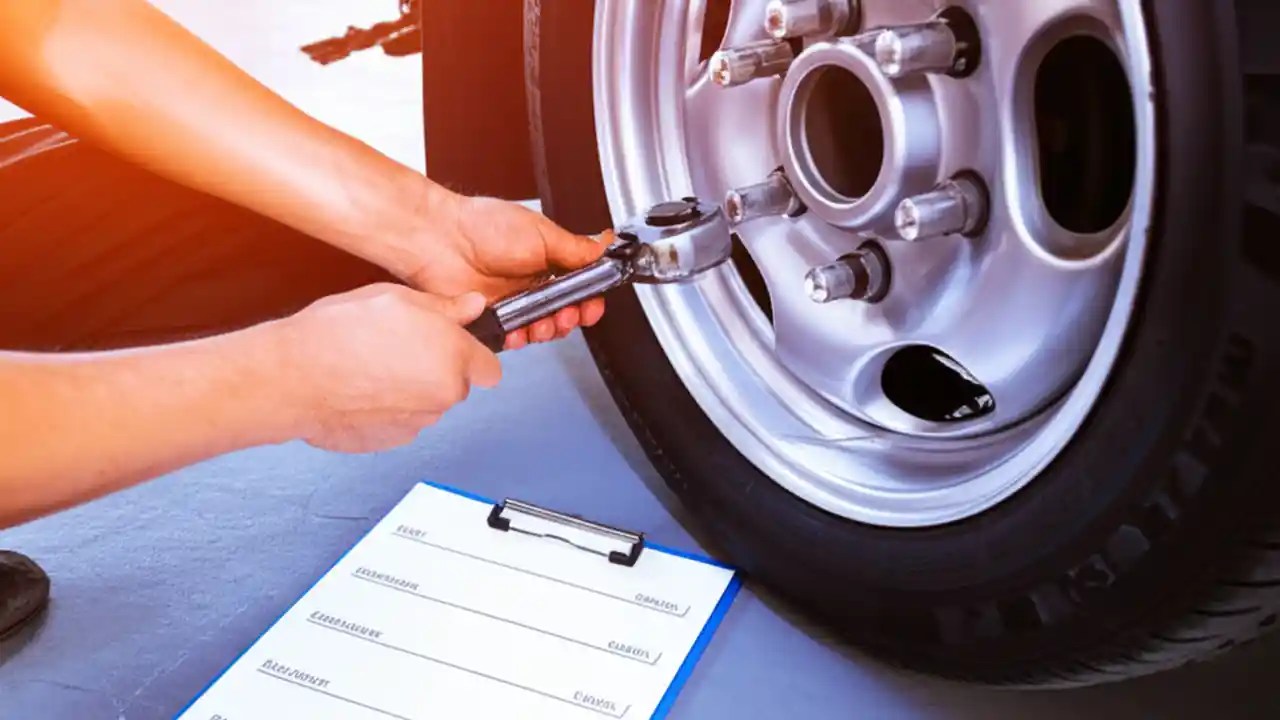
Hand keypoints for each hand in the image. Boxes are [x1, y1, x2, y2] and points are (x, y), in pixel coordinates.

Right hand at [276, 284, 500, 452]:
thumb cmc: (337, 336)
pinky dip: (390, 409)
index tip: (455, 347)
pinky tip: (363, 389)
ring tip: (375, 367)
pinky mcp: (393, 440)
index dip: (471, 355)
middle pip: (458, 385)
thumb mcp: (395, 298)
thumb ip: (444, 307)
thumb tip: (471, 307)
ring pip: (428, 404)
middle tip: (402, 349)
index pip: (490, 367)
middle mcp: (443, 394)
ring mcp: (419, 422)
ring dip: (412, 390)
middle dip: (438, 370)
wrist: (293, 379)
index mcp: (453, 357)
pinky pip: (403, 421)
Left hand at [409, 192, 608, 349]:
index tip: (591, 306)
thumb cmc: (482, 226)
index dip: (588, 301)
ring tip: (543, 324)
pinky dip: (518, 339)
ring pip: (539, 329)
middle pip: (562, 313)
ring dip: (547, 331)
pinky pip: (512, 338)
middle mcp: (529, 283)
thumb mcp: (541, 232)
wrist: (439, 239)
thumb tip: (603, 249)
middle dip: (570, 319)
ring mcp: (510, 303)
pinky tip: (518, 331)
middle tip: (567, 315)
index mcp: (546, 260)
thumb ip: (575, 248)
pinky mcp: (490, 318)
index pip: (578, 288)